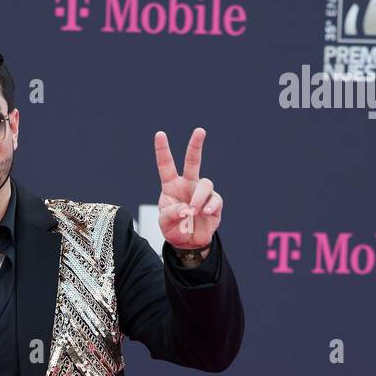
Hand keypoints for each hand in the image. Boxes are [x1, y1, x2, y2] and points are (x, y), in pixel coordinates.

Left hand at [154, 126, 222, 250]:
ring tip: (193, 211)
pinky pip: (215, 199)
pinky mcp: (214, 203)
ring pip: (205, 184)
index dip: (163, 150)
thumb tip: (186, 208)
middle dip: (196, 145)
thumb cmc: (174, 229)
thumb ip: (171, 214)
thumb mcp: (164, 223)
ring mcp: (202, 193)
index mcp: (171, 186)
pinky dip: (210, 206)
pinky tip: (205, 212)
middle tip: (200, 131)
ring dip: (198, 198)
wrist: (188, 244)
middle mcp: (188, 185)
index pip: (166, 165)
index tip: (160, 134)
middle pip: (193, 161)